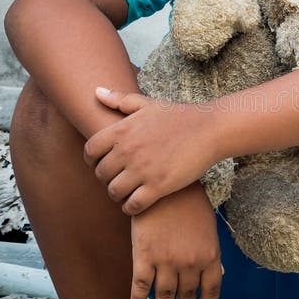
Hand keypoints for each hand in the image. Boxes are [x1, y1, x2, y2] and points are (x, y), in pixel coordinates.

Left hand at [83, 87, 219, 214]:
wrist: (209, 130)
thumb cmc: (178, 116)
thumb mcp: (147, 103)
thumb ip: (119, 99)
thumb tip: (95, 91)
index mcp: (122, 131)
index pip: (90, 151)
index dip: (92, 161)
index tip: (101, 164)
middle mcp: (127, 151)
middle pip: (101, 174)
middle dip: (106, 179)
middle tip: (118, 178)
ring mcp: (142, 170)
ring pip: (114, 192)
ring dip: (117, 195)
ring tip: (127, 192)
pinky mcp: (158, 186)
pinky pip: (133, 205)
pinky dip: (131, 208)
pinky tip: (138, 203)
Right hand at [130, 183, 221, 298]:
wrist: (166, 185)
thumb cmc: (190, 202)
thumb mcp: (208, 226)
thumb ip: (211, 251)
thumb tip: (219, 271)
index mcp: (210, 255)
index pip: (211, 289)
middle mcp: (190, 263)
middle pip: (187, 294)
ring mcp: (166, 261)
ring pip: (165, 295)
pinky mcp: (144, 256)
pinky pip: (140, 285)